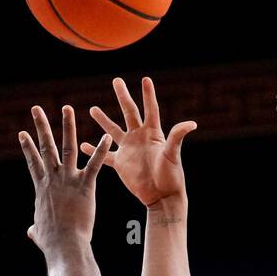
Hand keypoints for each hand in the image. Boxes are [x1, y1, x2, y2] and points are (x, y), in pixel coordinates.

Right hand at [19, 104, 111, 251]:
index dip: (28, 147)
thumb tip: (31, 232)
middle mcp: (53, 180)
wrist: (65, 246)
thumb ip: (35, 228)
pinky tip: (107, 137)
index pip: (33, 162)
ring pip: (68, 148)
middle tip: (37, 109)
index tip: (23, 133)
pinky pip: (95, 165)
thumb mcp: (39, 233)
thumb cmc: (52, 243)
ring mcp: (69, 181)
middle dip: (41, 126)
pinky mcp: (86, 186)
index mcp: (42, 188)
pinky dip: (101, 151)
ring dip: (68, 126)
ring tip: (67, 108)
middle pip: (46, 147)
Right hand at [81, 76, 196, 207]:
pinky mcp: (121, 163)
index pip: (150, 109)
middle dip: (123, 96)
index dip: (148, 94)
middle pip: (129, 112)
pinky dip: (94, 151)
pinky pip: (105, 155)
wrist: (161, 196)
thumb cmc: (171, 176)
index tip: (146, 79)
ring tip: (93, 109)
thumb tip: (192, 124)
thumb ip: (177, 137)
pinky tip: (84, 145)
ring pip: (113, 130)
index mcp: (153, 133)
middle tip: (116, 80)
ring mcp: (129, 149)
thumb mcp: (173, 154)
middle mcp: (139, 137)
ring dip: (103, 120)